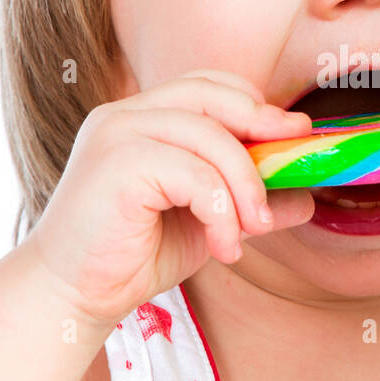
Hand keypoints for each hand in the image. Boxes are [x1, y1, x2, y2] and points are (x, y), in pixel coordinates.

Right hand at [25, 69, 315, 326]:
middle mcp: (125, 114)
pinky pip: (193, 173)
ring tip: (251, 231)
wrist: (73, 295)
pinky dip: (221, 210)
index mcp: (142, 116)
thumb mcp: (206, 223)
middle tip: (294, 169)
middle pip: (213, 96)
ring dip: (244, 187)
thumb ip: (247, 202)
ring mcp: (116, 133)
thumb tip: (306, 197)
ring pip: (210, 137)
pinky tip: (224, 245)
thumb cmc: (133, 256)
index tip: (294, 136)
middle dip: (263, 130)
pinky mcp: (116, 163)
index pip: (209, 85)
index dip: (256, 105)